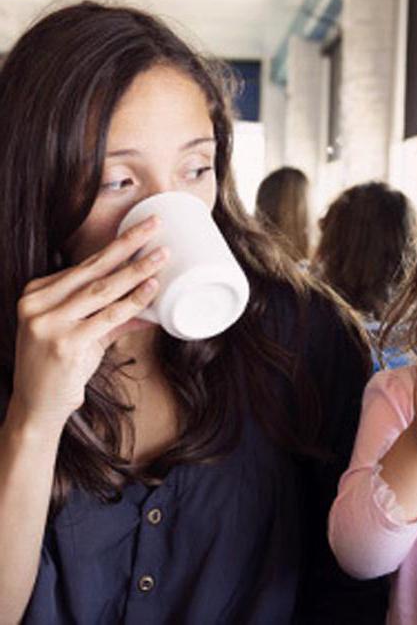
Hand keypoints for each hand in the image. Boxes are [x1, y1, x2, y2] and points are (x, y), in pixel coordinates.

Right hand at [11, 216, 168, 432]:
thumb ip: (113, 316)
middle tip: (154, 224)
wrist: (36, 408)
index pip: (85, 264)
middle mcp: (38, 303)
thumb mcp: (84, 334)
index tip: (142, 229)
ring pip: (103, 289)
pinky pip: (109, 316)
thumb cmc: (60, 367)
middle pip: (93, 267)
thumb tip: (151, 301)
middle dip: (128, 243)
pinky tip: (152, 289)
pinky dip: (133, 302)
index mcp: (38, 293)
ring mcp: (49, 323)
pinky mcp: (65, 343)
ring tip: (162, 255)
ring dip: (137, 270)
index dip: (117, 246)